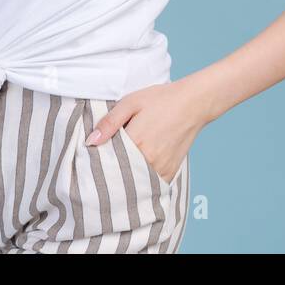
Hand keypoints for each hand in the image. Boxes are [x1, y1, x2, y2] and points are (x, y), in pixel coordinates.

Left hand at [84, 78, 207, 184]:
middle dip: (109, 170)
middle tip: (101, 164)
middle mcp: (149, 159)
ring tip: (118, 166)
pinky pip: (150, 184)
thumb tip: (91, 141)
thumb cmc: (161, 100)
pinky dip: (140, 180)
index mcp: (136, 141)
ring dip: (125, 177)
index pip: (107, 160)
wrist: (193, 103)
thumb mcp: (130, 103)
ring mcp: (161, 169)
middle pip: (120, 173)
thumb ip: (109, 122)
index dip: (97, 158)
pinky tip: (134, 171)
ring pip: (134, 182)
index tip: (90, 156)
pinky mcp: (170, 173)